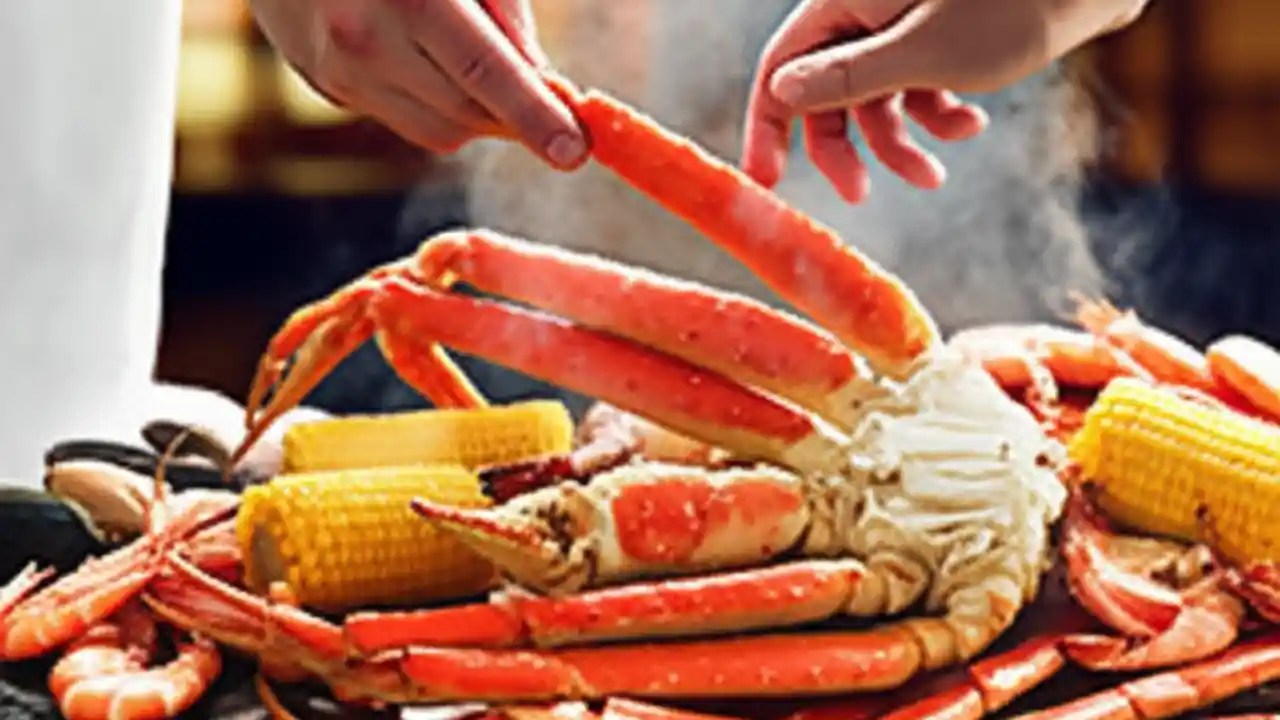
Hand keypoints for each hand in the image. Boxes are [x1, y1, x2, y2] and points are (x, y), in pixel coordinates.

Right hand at [250, 0, 587, 167]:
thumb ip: (505, 11)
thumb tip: (541, 80)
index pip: (488, 74)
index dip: (535, 116)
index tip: (574, 151)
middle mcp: (367, 40)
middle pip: (469, 114)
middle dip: (516, 116)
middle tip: (552, 107)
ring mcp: (338, 70)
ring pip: (439, 130)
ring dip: (479, 115)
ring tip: (486, 71)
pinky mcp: (325, 85)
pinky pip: (404, 117)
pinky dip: (435, 102)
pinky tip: (427, 58)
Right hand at [742, 0, 1148, 202]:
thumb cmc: (1011, 6)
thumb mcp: (922, 55)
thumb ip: (847, 77)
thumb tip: (781, 91)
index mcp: (844, 3)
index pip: (781, 68)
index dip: (767, 125)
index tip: (765, 179)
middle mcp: (863, 14)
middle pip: (825, 93)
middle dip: (845, 148)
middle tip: (861, 194)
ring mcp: (900, 28)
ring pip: (874, 101)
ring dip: (901, 143)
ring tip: (935, 175)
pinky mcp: (936, 39)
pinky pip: (915, 91)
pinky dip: (938, 117)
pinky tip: (973, 124)